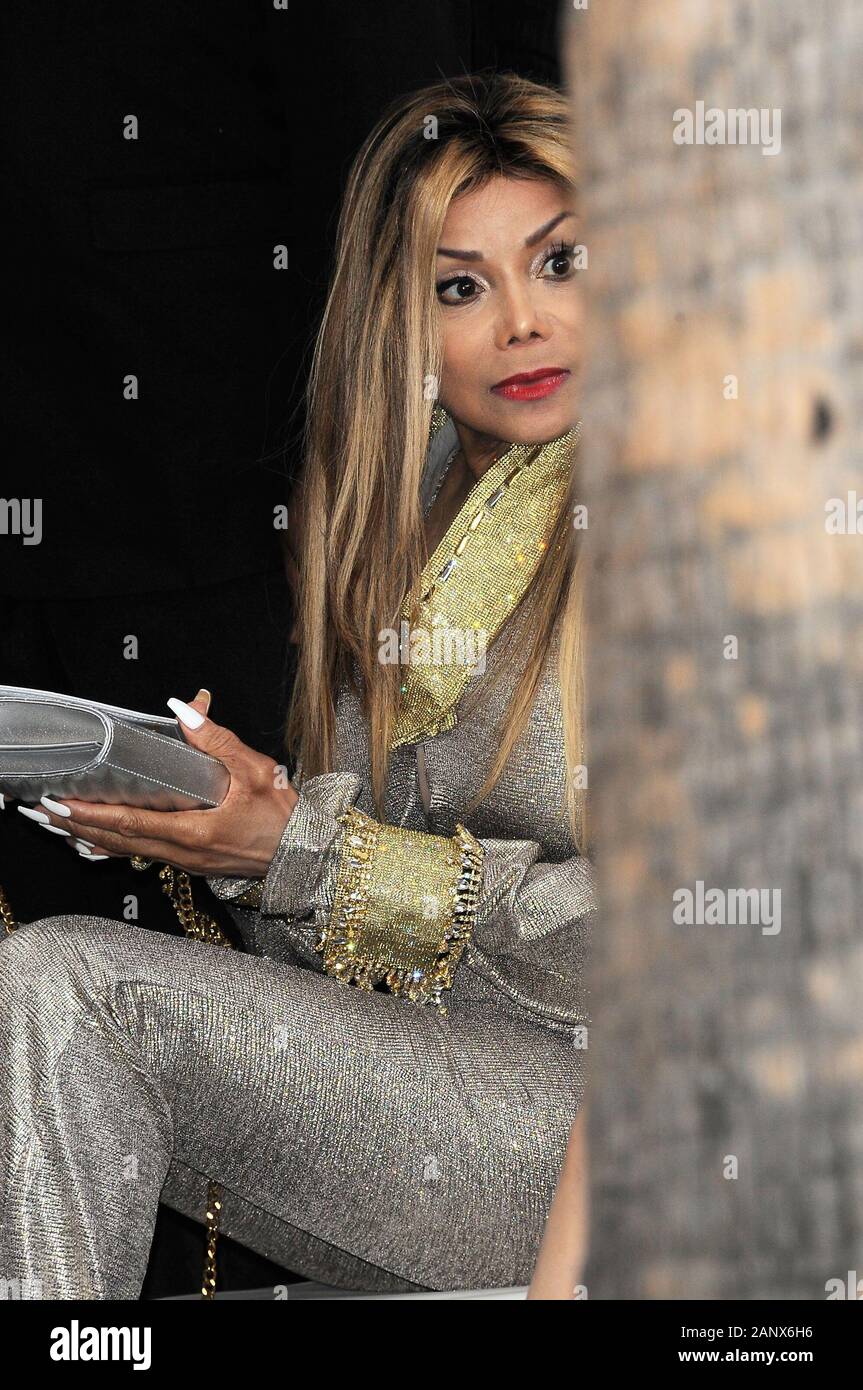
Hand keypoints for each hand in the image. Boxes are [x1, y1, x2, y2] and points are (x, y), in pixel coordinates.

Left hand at [19, 689, 298, 875]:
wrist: (306, 856)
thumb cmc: (285, 817)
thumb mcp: (256, 771)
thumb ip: (217, 740)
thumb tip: (186, 708)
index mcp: (195, 832)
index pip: (130, 824)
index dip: (91, 813)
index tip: (61, 801)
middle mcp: (182, 852)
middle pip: (116, 841)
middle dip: (75, 824)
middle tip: (41, 810)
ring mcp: (185, 861)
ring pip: (125, 851)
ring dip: (87, 836)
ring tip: (56, 821)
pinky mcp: (191, 862)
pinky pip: (141, 855)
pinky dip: (112, 847)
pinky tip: (94, 842)